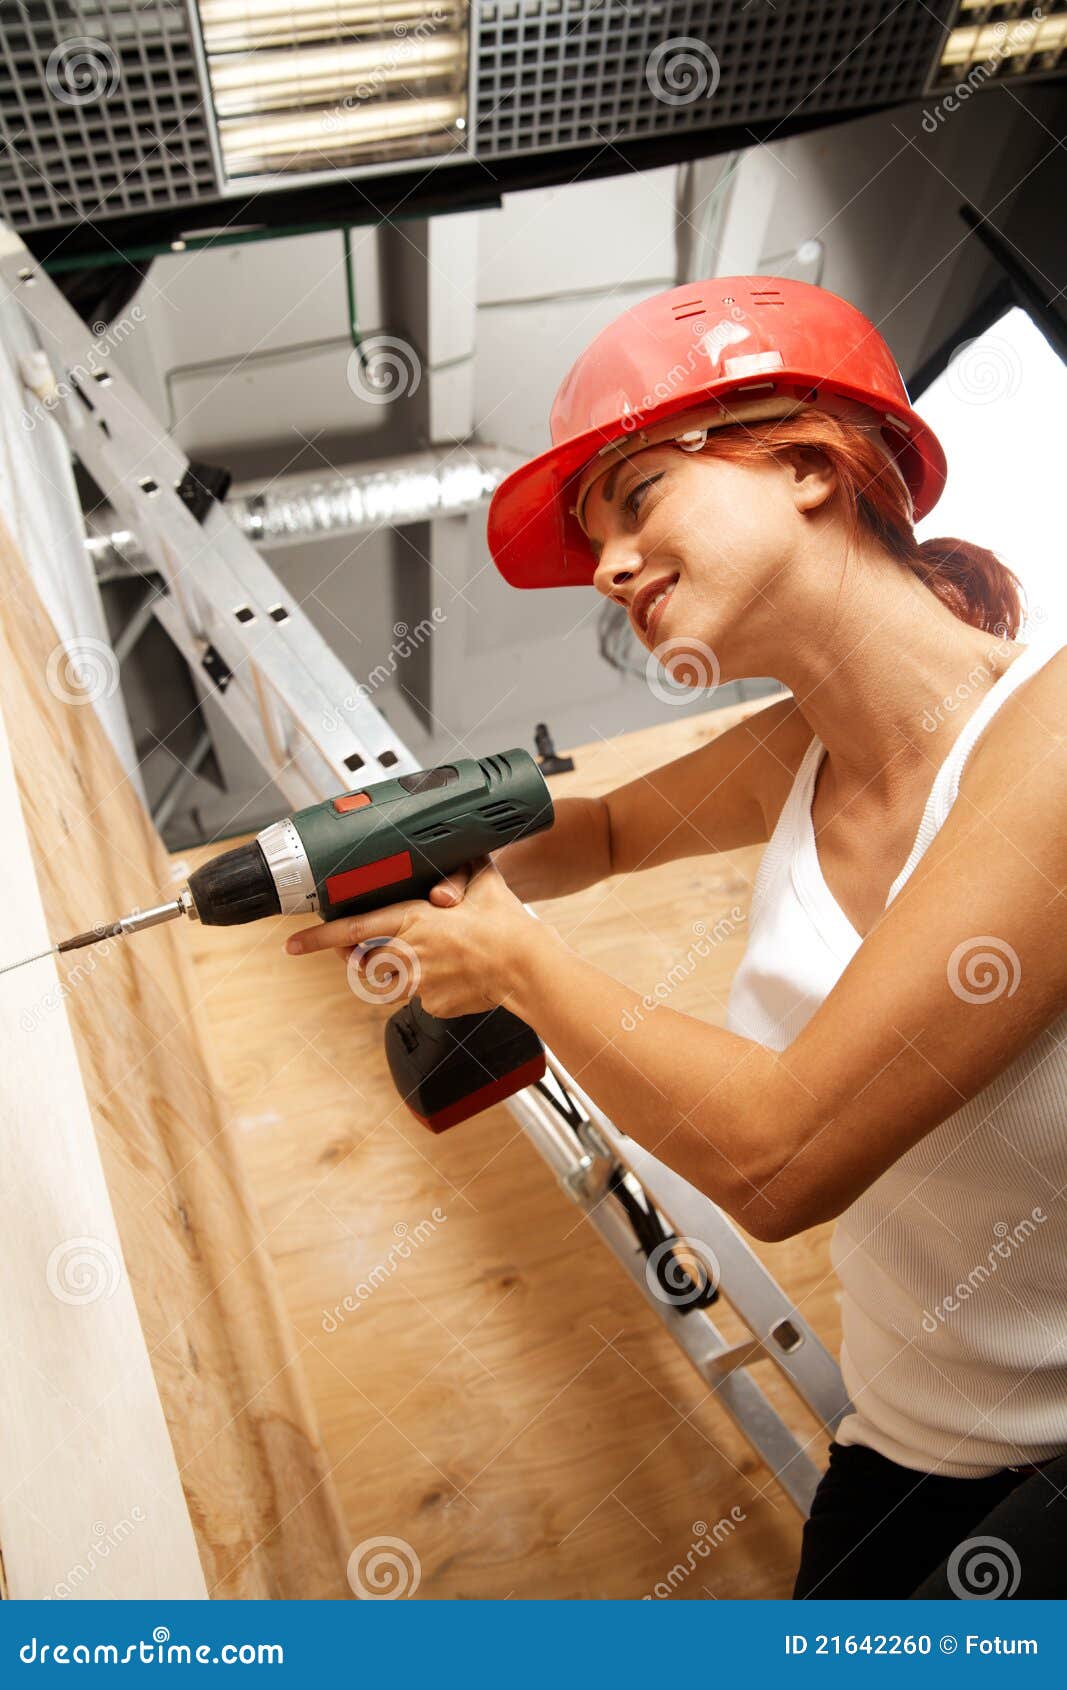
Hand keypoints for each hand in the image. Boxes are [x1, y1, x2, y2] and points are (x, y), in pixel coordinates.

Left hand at [283, 856, 534, 1017]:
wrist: (527, 967)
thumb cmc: (507, 925)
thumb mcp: (484, 883)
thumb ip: (464, 867)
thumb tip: (463, 849)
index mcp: (412, 921)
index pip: (352, 930)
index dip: (318, 937)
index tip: (293, 943)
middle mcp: (408, 956)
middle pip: (365, 961)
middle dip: (359, 957)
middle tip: (358, 952)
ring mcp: (420, 985)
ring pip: (391, 983)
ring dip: (397, 974)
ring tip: (425, 962)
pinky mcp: (434, 1006)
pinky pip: (421, 1000)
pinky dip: (431, 990)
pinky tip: (455, 978)